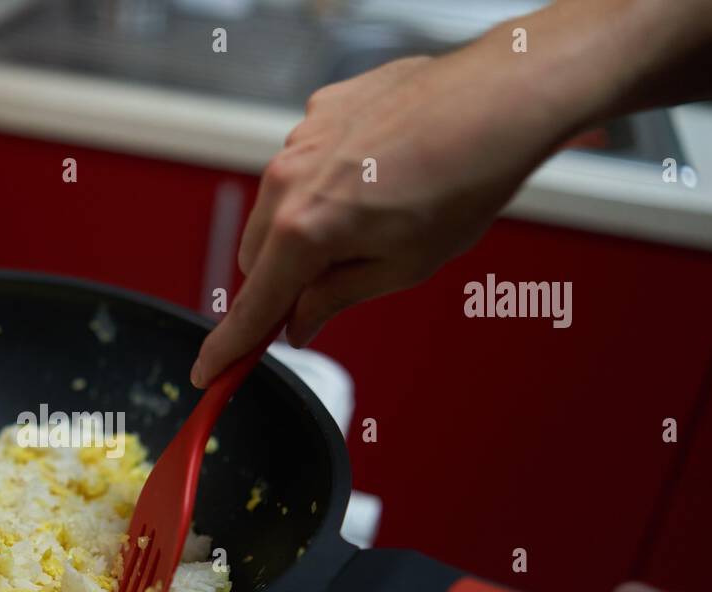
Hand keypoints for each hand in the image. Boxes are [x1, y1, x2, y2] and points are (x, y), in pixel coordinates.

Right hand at [191, 49, 558, 386]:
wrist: (502, 98)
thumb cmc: (465, 179)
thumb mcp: (403, 266)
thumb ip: (336, 298)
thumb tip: (301, 322)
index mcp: (305, 230)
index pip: (252, 307)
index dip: (228, 348)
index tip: (209, 373)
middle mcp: (288, 180)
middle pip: (257, 259)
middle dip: (283, 282)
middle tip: (330, 288)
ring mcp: (300, 139)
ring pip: (275, 209)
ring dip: (303, 229)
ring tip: (374, 218)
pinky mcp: (320, 111)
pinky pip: (302, 163)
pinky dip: (324, 182)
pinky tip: (378, 176)